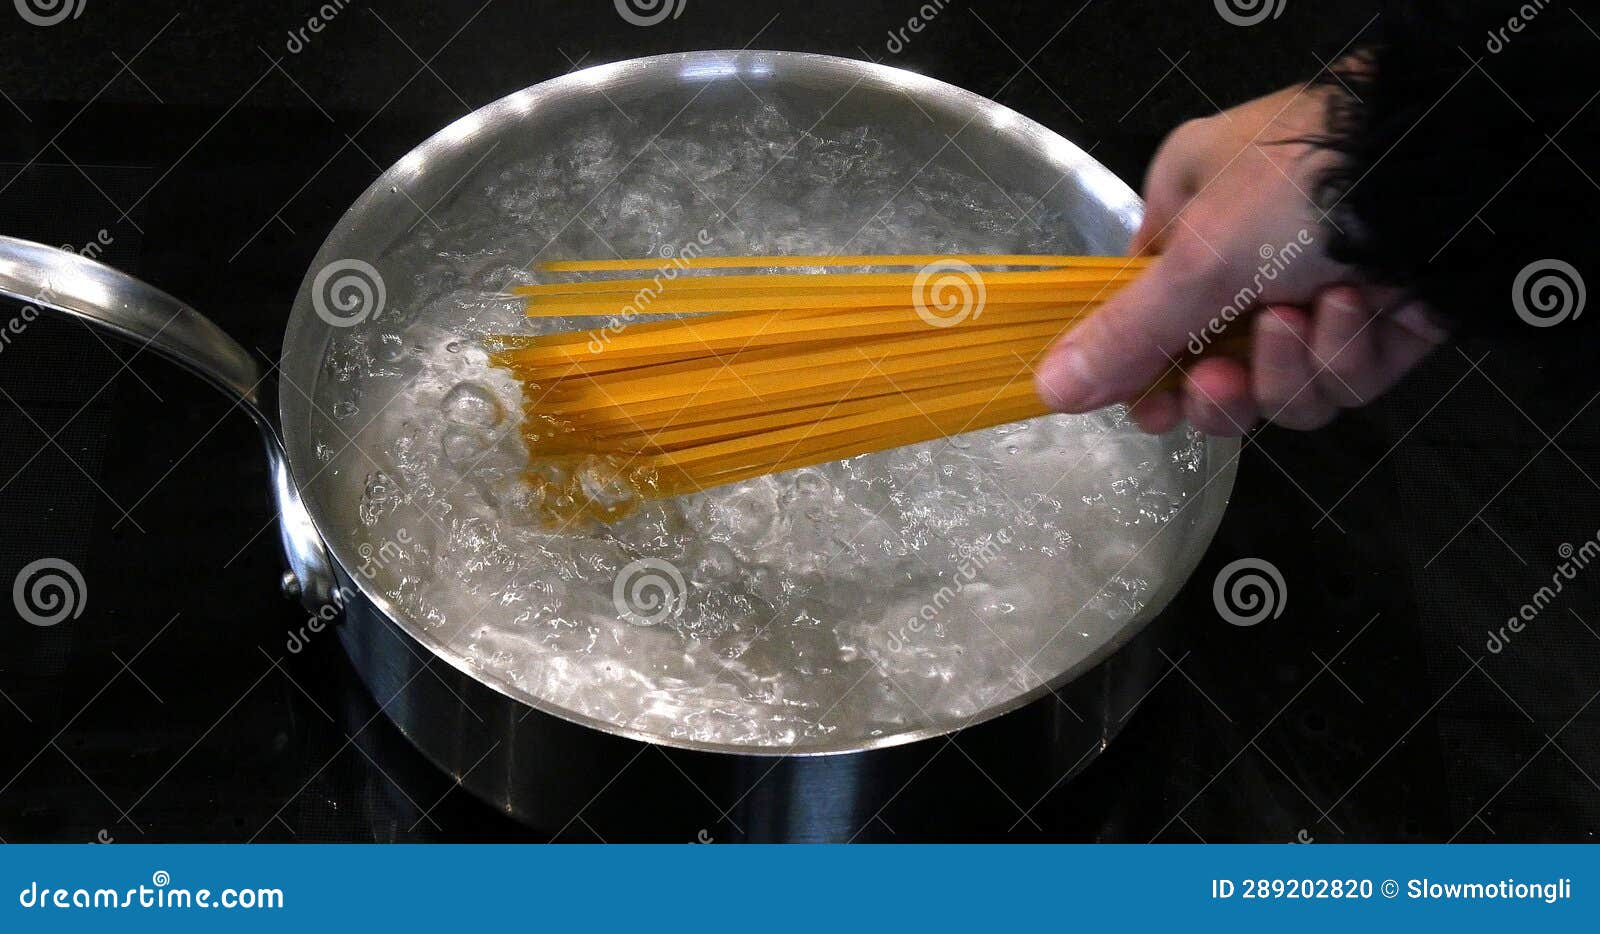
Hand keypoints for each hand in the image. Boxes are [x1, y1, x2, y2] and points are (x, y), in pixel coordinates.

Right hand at [1034, 84, 1447, 435]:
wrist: (1448, 172)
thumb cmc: (1301, 189)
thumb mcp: (1198, 260)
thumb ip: (1126, 334)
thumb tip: (1046, 389)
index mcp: (1191, 216)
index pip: (1146, 318)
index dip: (1146, 375)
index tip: (1151, 411)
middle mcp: (1250, 256)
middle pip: (1214, 371)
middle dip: (1227, 386)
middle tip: (1226, 379)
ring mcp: (1317, 292)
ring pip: (1284, 387)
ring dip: (1295, 364)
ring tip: (1314, 312)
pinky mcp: (1383, 327)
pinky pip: (1345, 378)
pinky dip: (1352, 350)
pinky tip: (1368, 305)